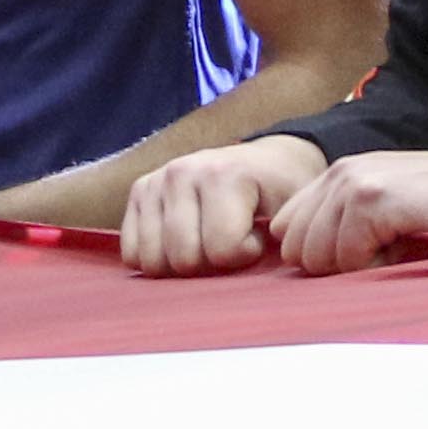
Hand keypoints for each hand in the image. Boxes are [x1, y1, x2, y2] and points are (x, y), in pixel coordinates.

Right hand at [122, 134, 318, 275]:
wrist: (267, 161)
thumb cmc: (283, 194)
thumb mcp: (295, 213)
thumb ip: (286, 239)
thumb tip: (271, 267)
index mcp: (225, 174)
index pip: (222, 250)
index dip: (245, 255)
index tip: (257, 236)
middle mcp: (183, 172)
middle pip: (183, 260)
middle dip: (211, 264)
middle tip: (231, 241)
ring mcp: (156, 180)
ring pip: (153, 261)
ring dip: (184, 263)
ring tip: (209, 239)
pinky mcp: (139, 191)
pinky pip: (133, 253)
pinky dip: (158, 259)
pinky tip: (187, 239)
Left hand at [274, 147, 427, 273]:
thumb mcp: (387, 209)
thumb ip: (344, 225)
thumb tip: (308, 265)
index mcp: (337, 175)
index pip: (286, 227)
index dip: (317, 253)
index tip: (358, 256)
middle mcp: (339, 174)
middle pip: (296, 248)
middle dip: (333, 264)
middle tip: (381, 252)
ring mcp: (352, 184)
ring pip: (317, 257)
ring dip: (355, 266)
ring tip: (395, 248)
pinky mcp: (371, 200)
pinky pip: (347, 259)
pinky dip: (375, 267)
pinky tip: (405, 248)